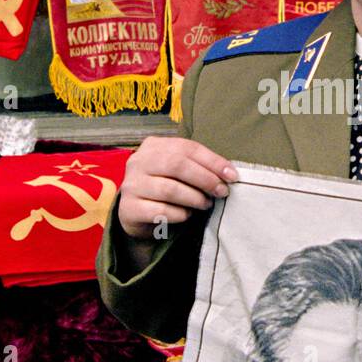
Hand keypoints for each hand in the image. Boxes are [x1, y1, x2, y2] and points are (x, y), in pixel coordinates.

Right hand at [117, 137, 238, 240]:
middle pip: (176, 165)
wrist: (137, 215)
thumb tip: (229, 174)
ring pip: (169, 189)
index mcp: (153, 146)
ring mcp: (131, 185)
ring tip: (206, 204)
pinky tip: (186, 215)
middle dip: (205, 179)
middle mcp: (138, 162)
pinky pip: (161, 211)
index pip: (187, 148)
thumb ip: (199, 167)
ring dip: (194, 198)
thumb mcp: (180, 172)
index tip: (232, 176)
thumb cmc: (165, 188)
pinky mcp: (129, 208)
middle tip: (221, 192)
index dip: (213, 161)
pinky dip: (180, 214)